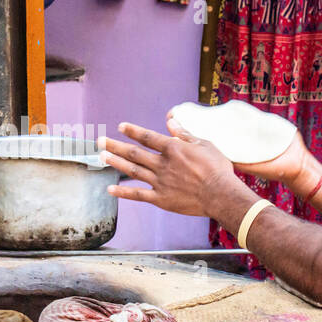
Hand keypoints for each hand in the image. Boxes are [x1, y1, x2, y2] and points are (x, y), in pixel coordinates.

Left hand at [98, 122, 243, 217]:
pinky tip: (110, 189)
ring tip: (102, 156)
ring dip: (116, 163)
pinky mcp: (161, 199)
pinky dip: (123, 192)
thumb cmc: (217, 169)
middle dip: (115, 145)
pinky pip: (138, 195)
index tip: (120, 126)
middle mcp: (162, 164)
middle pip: (134, 153)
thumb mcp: (204, 144)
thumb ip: (184, 134)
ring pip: (132, 171)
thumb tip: (170, 122)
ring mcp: (160, 182)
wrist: (221, 195)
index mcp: (173, 149)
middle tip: (100, 140)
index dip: (132, 131)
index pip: (147, 137)